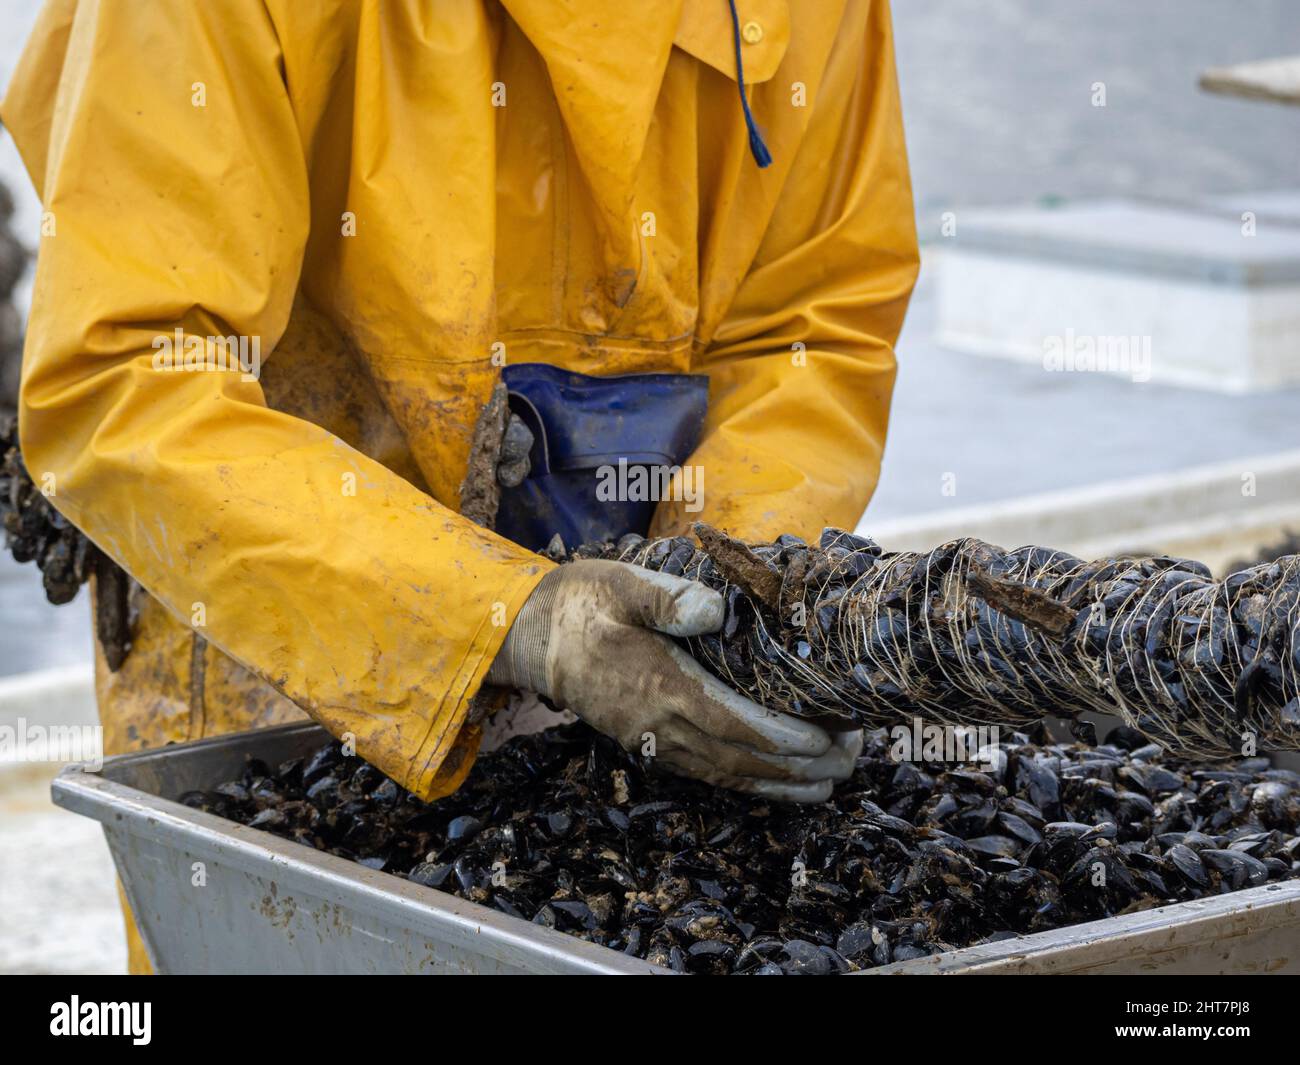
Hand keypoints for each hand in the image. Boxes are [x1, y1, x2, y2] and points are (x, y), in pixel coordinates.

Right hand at [487, 559, 859, 801]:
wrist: (530, 638)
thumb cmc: (581, 603)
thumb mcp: (620, 583)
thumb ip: (668, 598)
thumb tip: (716, 609)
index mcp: (658, 684)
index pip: (732, 724)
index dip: (783, 738)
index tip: (828, 740)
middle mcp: (659, 724)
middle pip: (740, 759)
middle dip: (799, 766)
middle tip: (851, 758)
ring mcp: (653, 740)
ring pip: (727, 775)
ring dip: (781, 783)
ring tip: (832, 780)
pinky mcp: (650, 744)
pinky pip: (707, 774)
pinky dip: (749, 784)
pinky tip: (780, 783)